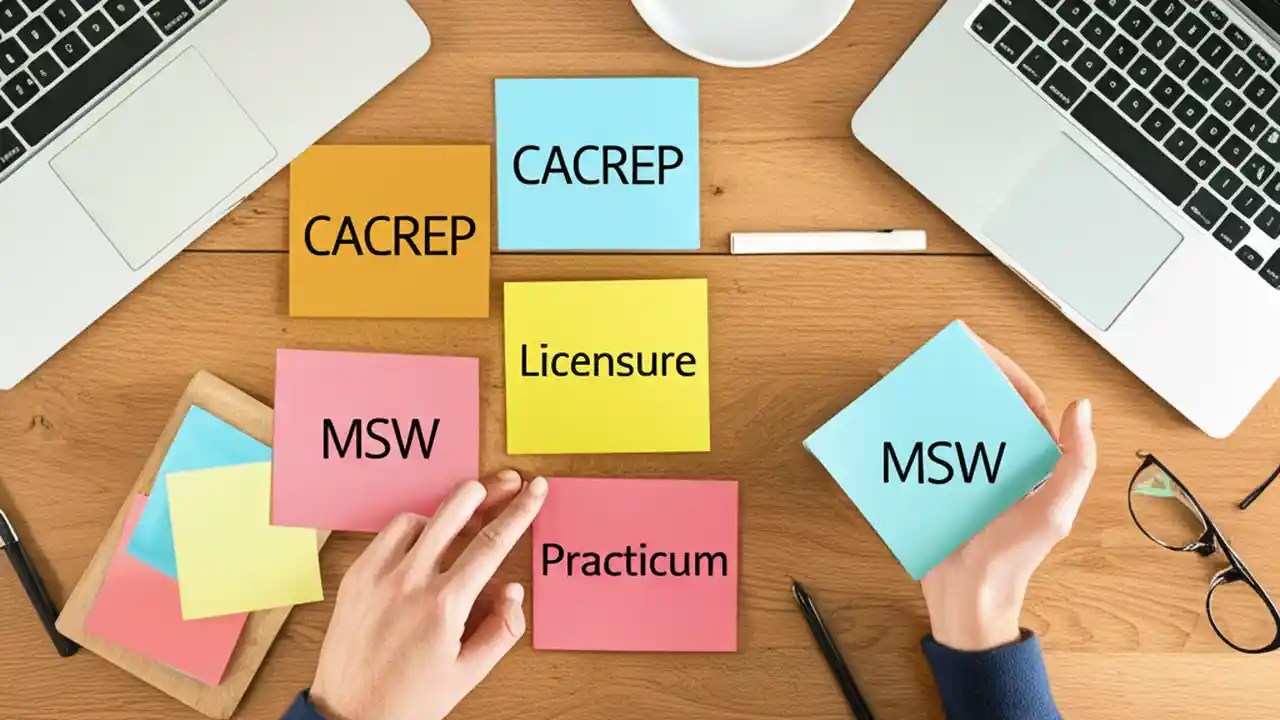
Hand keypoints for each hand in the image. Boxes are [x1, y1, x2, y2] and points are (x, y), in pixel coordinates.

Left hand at [310, 471, 548, 719]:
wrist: (349, 716)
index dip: (520, 511)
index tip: (535, 489)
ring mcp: (378, 575)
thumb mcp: (469, 672)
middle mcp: (410, 582)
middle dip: (487, 491)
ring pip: (421, 517)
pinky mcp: (356, 575)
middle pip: (455, 510)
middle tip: (506, 484)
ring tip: (463, 528)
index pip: (492, 543)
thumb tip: (513, 589)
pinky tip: (424, 545)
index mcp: (444, 605)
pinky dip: (412, 530)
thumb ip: (502, 628)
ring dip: (447, 515)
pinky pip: (389, 533)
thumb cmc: (410, 700)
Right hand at [920, 331, 1096, 650]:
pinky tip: (895, 416)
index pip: (1021, 396)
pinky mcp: (937, 481)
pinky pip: (925, 448)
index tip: (975, 346)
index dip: (1001, 367)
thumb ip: (1075, 462)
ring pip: (952, 420)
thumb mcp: (1054, 512)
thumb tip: (1082, 407)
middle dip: (961, 374)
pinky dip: (910, 430)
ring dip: (933, 397)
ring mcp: (967, 467)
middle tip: (935, 356)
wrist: (967, 594)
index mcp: (1033, 456)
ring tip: (911, 379)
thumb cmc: (1014, 558)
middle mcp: (1001, 456)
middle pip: (982, 401)